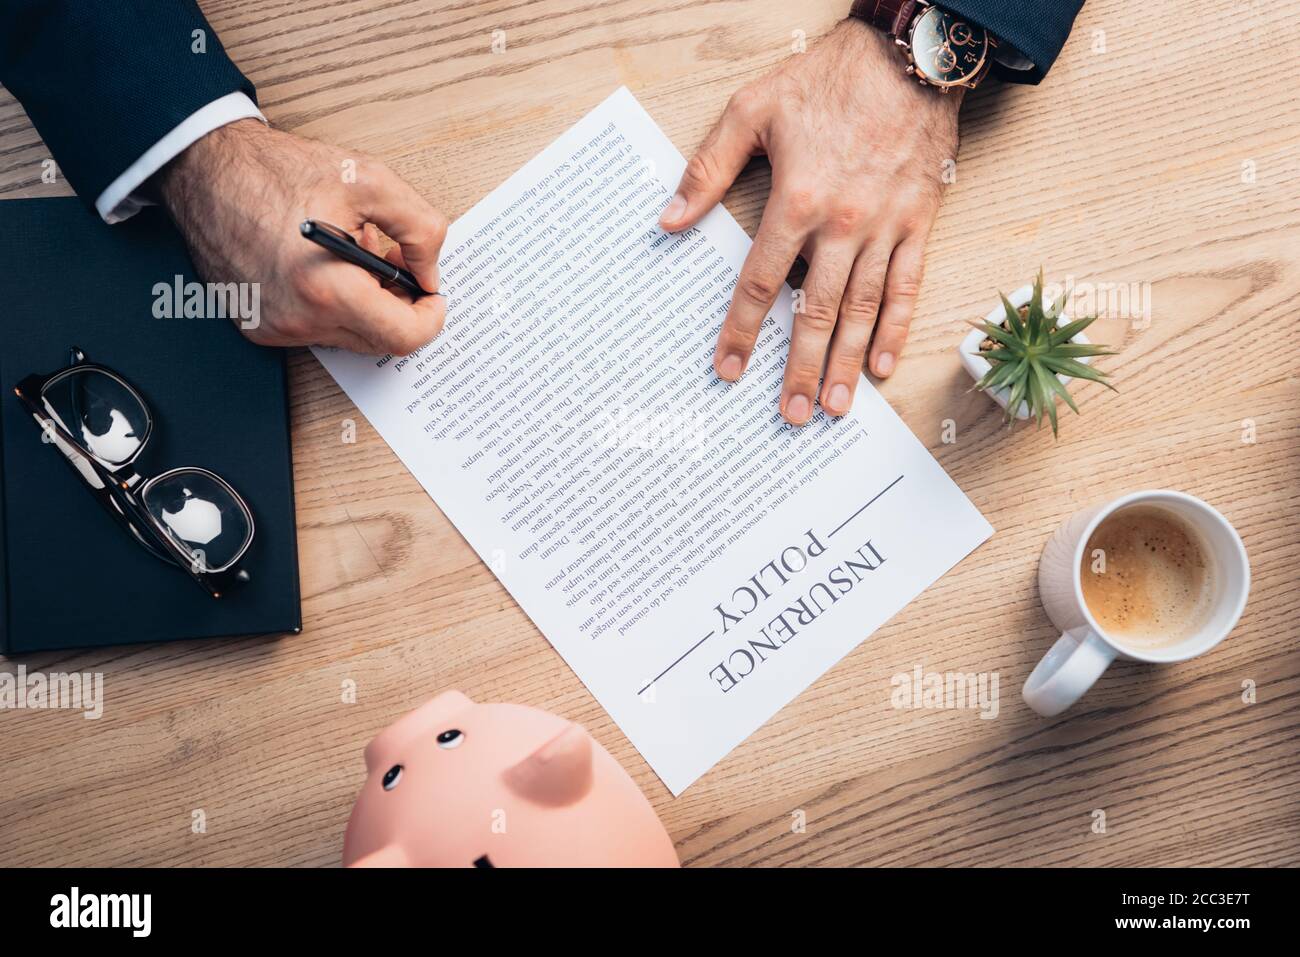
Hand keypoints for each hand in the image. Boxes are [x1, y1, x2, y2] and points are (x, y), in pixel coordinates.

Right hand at [155, 118, 446, 354]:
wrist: (207, 170)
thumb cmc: (279, 171)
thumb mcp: (371, 182)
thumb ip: (421, 229)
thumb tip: (431, 272)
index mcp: (327, 289)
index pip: (401, 338)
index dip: (429, 318)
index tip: (432, 295)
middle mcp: (298, 319)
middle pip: (377, 341)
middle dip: (399, 305)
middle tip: (396, 262)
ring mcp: (274, 328)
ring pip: (348, 336)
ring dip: (365, 305)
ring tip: (354, 256)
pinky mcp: (258, 327)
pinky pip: (315, 329)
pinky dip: (331, 305)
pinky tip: (322, 267)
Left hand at [660, 20, 961, 423]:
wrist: (906, 53)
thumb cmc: (826, 79)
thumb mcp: (753, 110)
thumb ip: (708, 168)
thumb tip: (669, 221)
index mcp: (797, 200)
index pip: (761, 283)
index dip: (741, 331)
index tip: (728, 371)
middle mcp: (842, 223)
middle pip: (815, 310)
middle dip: (800, 368)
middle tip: (791, 415)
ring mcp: (885, 226)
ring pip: (863, 307)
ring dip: (847, 362)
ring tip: (835, 407)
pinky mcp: (919, 221)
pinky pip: (908, 284)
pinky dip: (896, 327)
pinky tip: (883, 364)